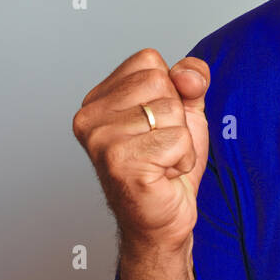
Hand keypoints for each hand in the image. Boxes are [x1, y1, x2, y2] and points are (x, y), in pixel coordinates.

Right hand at [72, 49, 210, 253]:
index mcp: (97, 98)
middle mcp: (89, 117)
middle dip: (176, 116)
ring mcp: (101, 140)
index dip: (170, 90)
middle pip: (161, 83)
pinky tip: (163, 174)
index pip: (149, 61)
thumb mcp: (185, 110)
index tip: (157, 123)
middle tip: (160, 145)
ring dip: (181, 141)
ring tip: (161, 161)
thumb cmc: (168, 164)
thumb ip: (190, 78)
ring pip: (171, 112)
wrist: (164, 219)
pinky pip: (178, 140)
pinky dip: (183, 159)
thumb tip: (187, 75)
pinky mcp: (121, 163)